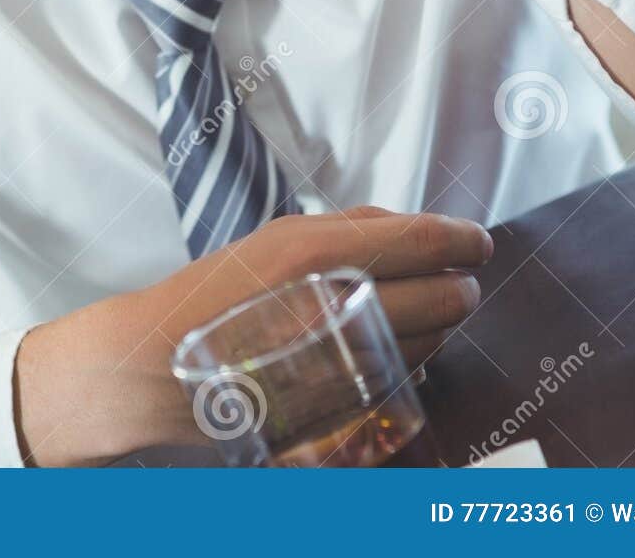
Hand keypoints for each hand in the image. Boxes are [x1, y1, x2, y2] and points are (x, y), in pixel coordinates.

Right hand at [13, 206, 491, 464]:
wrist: (159, 369)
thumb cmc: (214, 295)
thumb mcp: (275, 237)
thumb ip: (350, 227)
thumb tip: (416, 228)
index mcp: (316, 255)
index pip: (426, 242)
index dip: (464, 239)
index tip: (475, 241)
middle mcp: (334, 309)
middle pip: (445, 297)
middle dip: (460, 285)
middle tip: (459, 278)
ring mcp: (341, 365)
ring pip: (433, 343)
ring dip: (439, 324)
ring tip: (423, 309)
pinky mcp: (341, 407)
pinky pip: (404, 380)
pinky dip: (411, 360)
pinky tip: (393, 346)